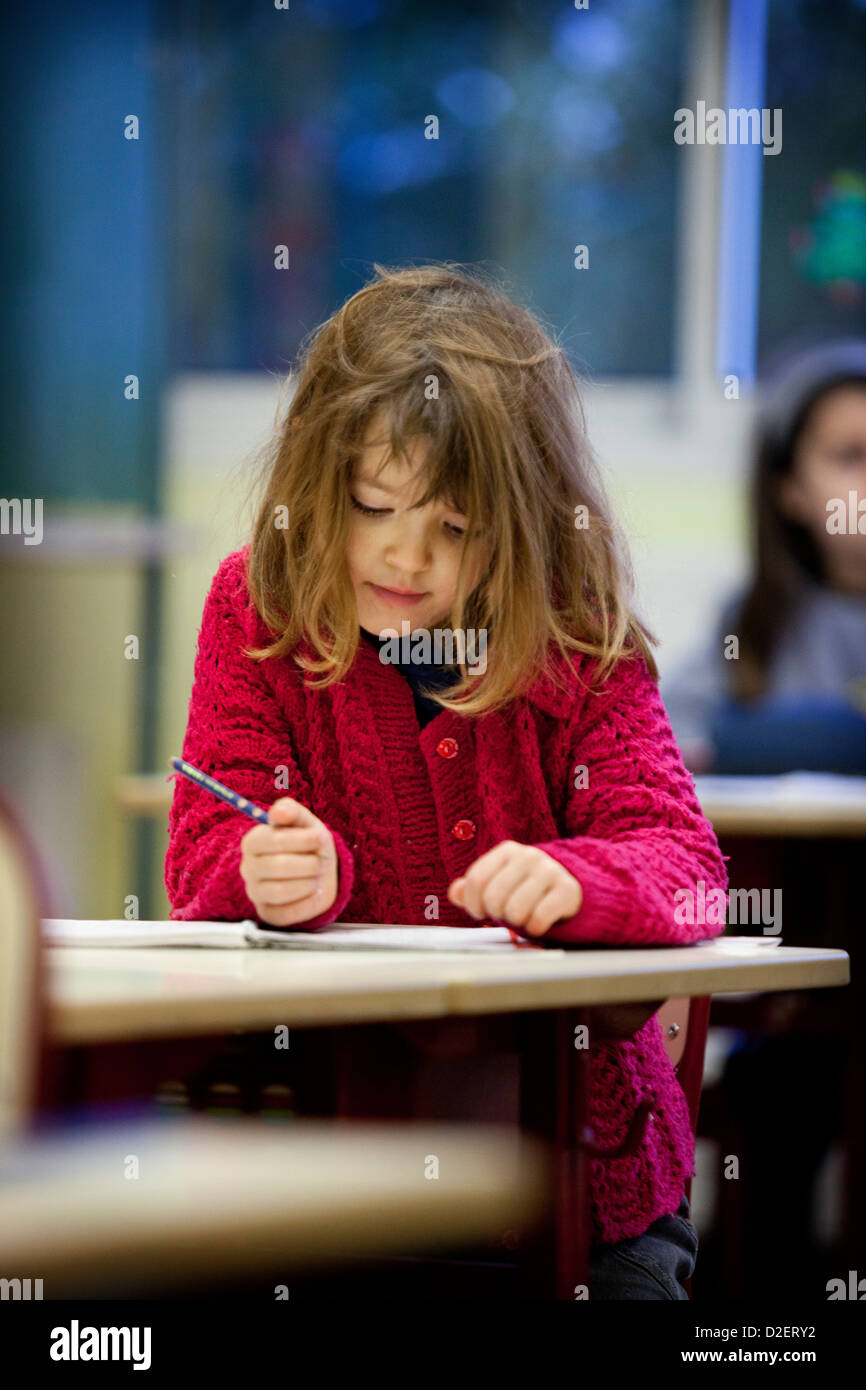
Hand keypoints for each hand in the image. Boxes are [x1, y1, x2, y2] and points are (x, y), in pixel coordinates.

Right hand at [240, 797, 337, 927]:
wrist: (318, 870)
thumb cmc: (308, 843)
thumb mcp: (303, 822)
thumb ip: (291, 811)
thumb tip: (277, 812)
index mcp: (253, 841)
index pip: (271, 840)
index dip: (301, 839)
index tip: (320, 838)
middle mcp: (248, 867)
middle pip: (277, 866)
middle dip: (309, 862)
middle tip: (322, 860)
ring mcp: (255, 892)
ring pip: (281, 891)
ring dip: (309, 882)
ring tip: (317, 876)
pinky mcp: (268, 913)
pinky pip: (288, 913)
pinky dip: (308, 902)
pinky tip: (314, 892)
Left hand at [447, 840, 581, 936]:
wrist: (564, 889)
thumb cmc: (522, 889)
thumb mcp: (496, 882)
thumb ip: (471, 888)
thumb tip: (455, 893)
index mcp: (507, 850)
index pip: (476, 879)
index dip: (473, 904)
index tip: (481, 913)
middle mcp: (529, 856)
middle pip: (494, 896)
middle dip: (496, 913)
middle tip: (505, 914)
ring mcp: (550, 871)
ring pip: (516, 909)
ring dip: (516, 922)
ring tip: (522, 917)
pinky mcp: (567, 890)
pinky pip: (539, 918)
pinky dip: (534, 929)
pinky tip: (537, 924)